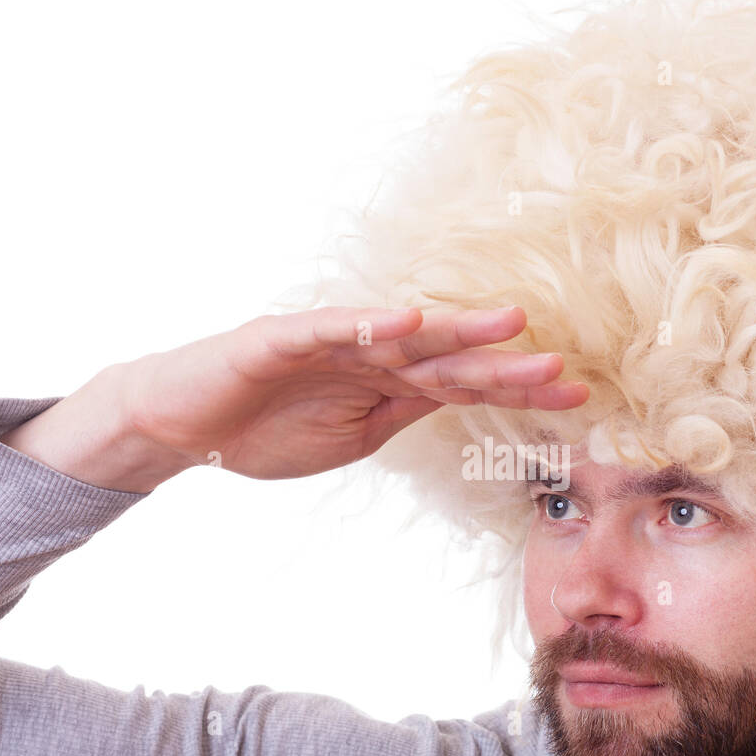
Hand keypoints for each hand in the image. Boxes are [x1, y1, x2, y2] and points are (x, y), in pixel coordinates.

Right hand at [119, 305, 587, 481]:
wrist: (182, 425)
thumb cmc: (266, 428)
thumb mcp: (355, 437)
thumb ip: (405, 415)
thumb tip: (461, 405)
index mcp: (388, 383)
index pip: (464, 385)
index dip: (516, 389)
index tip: (573, 396)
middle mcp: (368, 353)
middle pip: (447, 356)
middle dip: (505, 361)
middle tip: (563, 364)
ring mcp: (327, 341)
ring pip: (401, 334)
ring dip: (454, 329)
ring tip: (508, 323)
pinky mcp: (281, 337)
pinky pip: (330, 328)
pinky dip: (367, 324)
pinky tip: (408, 318)